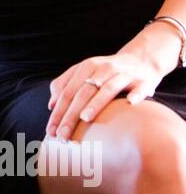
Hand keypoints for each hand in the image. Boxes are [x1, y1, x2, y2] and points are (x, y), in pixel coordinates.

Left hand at [45, 51, 162, 140]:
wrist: (141, 59)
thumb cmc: (106, 72)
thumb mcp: (84, 72)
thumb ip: (65, 85)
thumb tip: (51, 105)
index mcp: (87, 67)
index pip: (67, 91)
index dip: (58, 112)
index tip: (51, 131)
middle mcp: (104, 68)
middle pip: (84, 92)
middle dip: (71, 114)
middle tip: (63, 135)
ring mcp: (124, 74)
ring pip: (108, 88)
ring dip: (96, 103)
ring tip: (85, 118)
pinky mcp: (143, 80)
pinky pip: (140, 88)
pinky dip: (136, 94)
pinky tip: (130, 103)